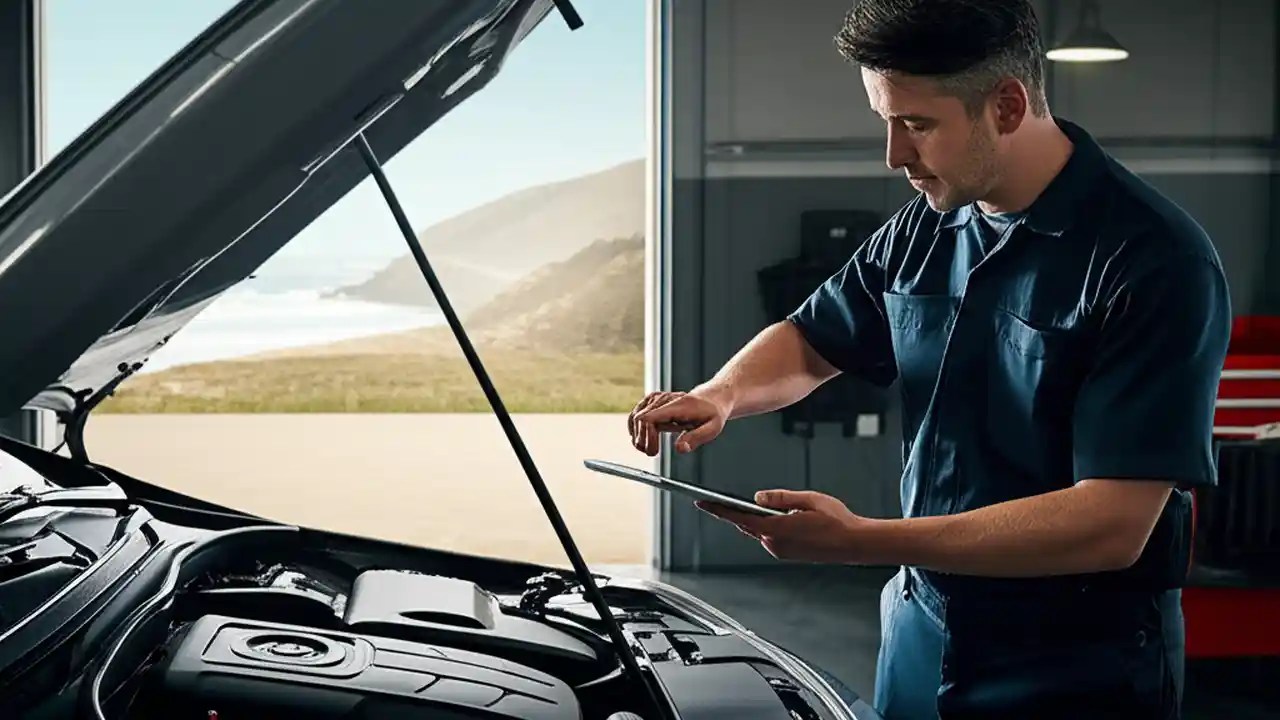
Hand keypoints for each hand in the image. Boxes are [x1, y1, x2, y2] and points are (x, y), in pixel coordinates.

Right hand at [628, 390, 728, 455]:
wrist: (712, 399)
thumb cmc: (712, 414)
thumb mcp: (712, 428)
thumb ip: (696, 438)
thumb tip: (679, 449)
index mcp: (678, 406)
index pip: (649, 418)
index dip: (646, 437)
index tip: (654, 452)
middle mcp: (664, 399)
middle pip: (639, 419)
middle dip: (642, 440)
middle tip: (653, 453)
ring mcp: (657, 398)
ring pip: (635, 417)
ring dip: (637, 436)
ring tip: (649, 449)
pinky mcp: (652, 401)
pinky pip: (636, 414)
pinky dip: (635, 429)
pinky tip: (642, 440)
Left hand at [695, 490, 880, 563]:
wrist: (855, 544)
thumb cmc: (837, 521)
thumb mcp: (808, 499)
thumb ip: (781, 498)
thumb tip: (758, 497)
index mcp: (777, 529)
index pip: (739, 517)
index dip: (718, 510)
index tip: (701, 502)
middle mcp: (775, 543)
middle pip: (746, 525)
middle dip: (732, 513)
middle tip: (714, 501)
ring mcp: (780, 551)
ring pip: (758, 531)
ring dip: (753, 520)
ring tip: (750, 506)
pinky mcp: (787, 554)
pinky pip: (769, 537)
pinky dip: (766, 527)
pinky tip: (773, 517)